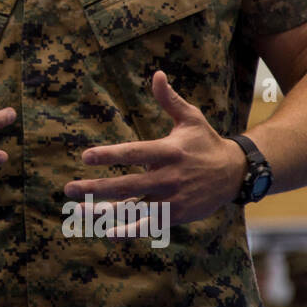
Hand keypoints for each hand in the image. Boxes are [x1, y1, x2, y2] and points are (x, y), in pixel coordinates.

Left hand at [63, 70, 245, 233]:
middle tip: (70, 188)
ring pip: (134, 209)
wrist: (235, 174)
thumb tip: (157, 74)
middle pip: (128, 185)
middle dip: (97, 188)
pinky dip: (129, 230)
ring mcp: (172, 199)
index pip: (135, 153)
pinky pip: (149, 225)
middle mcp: (169, 177)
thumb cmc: (206, 142)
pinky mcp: (176, 215)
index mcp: (169, 152)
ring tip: (78, 211)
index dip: (110, 155)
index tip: (86, 156)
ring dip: (105, 212)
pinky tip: (107, 232)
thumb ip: (170, 100)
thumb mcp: (191, 118)